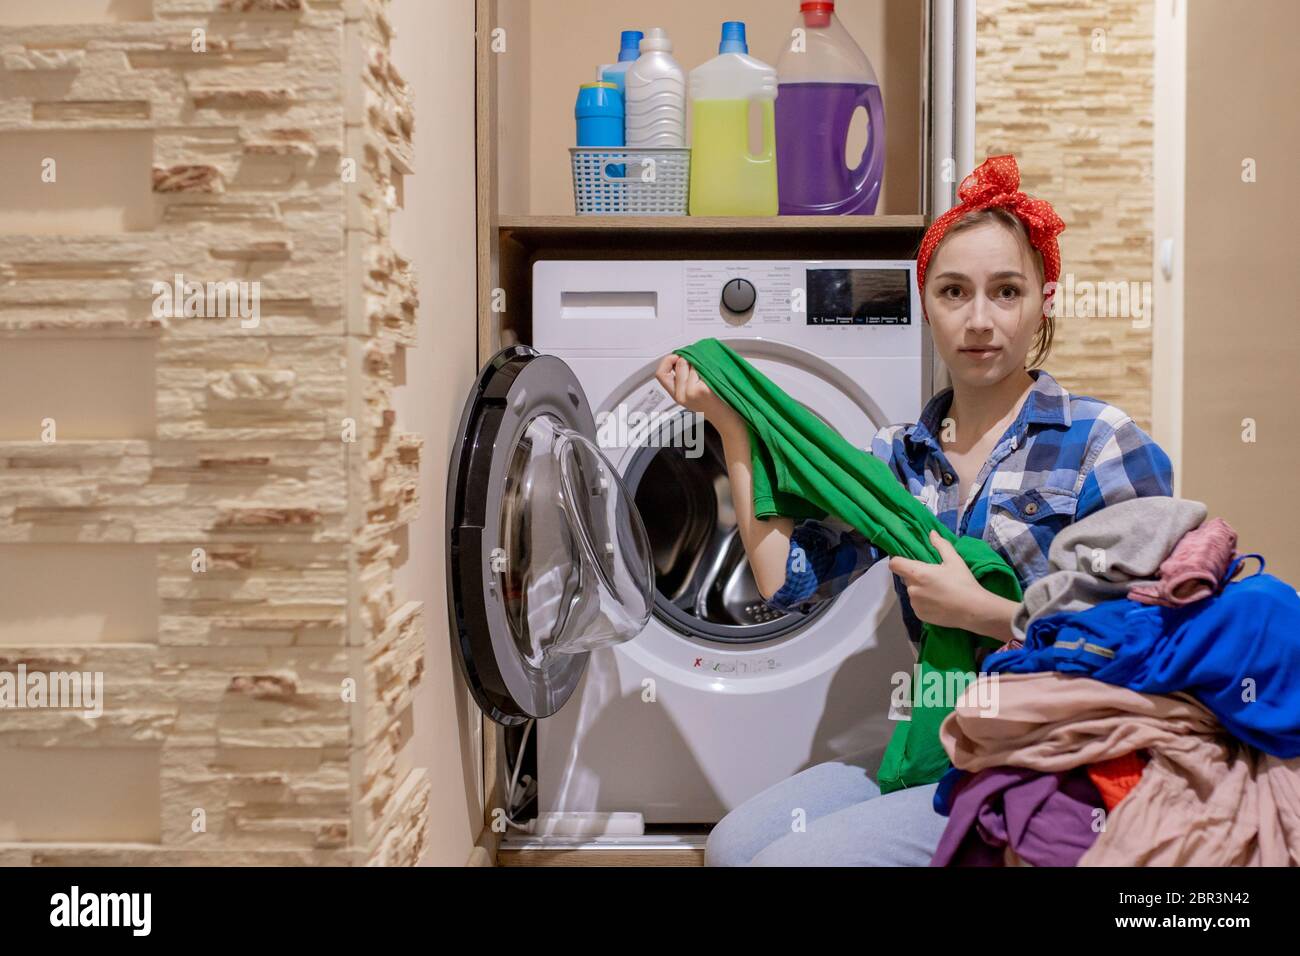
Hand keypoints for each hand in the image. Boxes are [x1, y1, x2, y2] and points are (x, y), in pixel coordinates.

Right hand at [654, 354, 740, 430]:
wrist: (729, 421)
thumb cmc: (716, 405)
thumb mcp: (693, 394)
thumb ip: (683, 379)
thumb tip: (681, 357)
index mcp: (677, 396)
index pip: (661, 374)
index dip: (667, 361)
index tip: (676, 357)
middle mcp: (681, 395)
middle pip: (678, 364)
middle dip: (689, 358)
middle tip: (699, 364)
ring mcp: (691, 392)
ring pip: (690, 364)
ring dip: (701, 363)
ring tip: (709, 375)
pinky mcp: (702, 390)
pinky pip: (701, 368)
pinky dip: (708, 368)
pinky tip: (714, 378)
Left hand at [889, 529, 1014, 638]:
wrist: (973, 610)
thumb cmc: (963, 582)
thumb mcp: (954, 560)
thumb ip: (941, 545)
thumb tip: (931, 533)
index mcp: (918, 573)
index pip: (895, 564)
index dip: (899, 561)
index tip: (908, 561)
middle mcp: (912, 589)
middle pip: (906, 578)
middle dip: (915, 576)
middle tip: (933, 577)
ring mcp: (914, 604)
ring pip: (912, 592)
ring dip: (920, 589)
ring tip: (938, 591)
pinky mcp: (919, 615)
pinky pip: (917, 604)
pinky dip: (924, 602)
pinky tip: (939, 602)